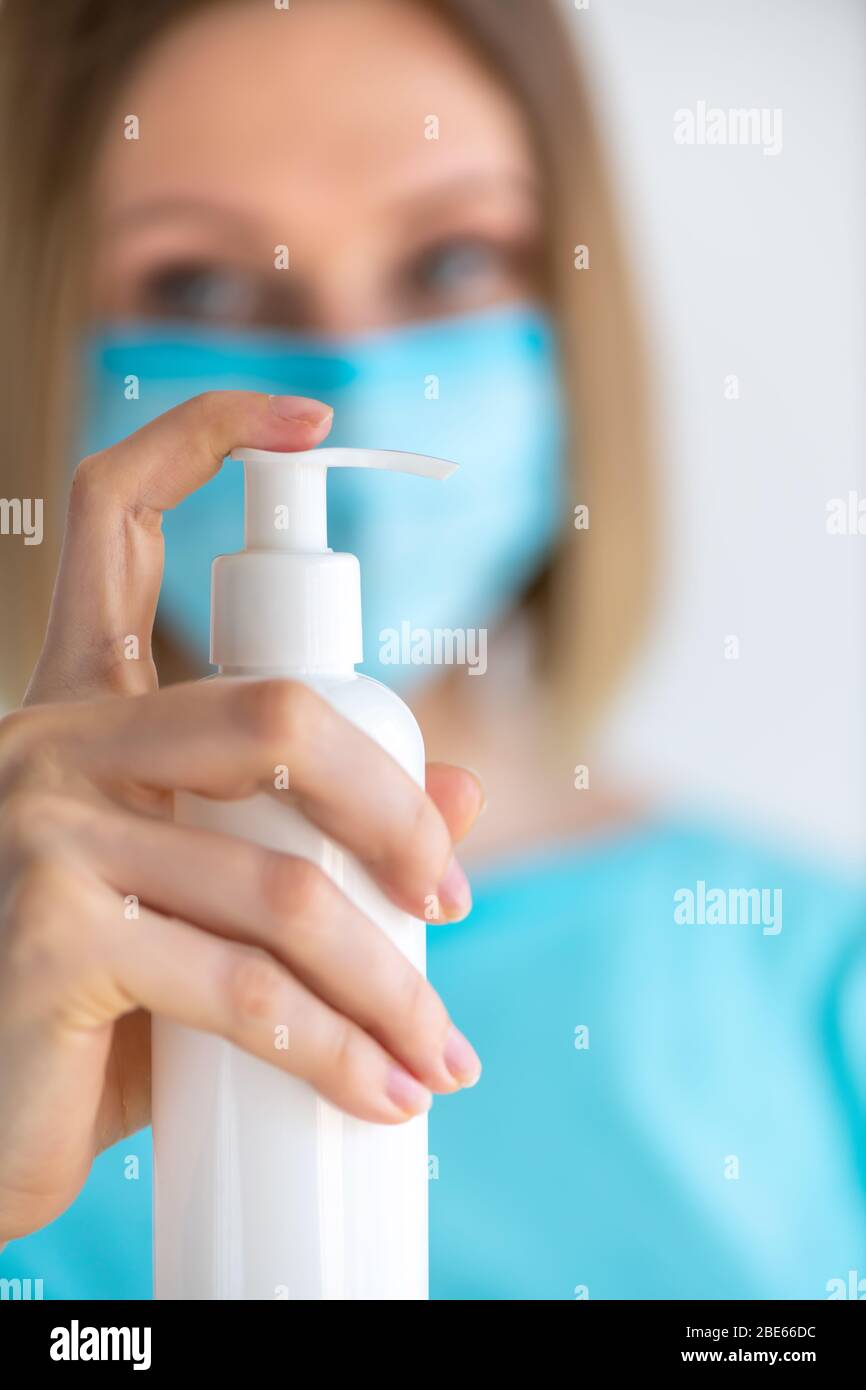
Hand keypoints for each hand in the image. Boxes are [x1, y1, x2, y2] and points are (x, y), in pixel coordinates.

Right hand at [0, 391, 482, 1241]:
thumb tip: (460, 796)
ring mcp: (41, 829)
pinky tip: (382, 1094)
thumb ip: (310, 845)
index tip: (314, 417)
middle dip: (393, 815)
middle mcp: (51, 739)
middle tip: (449, 903)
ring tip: (440, 1053)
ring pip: (283, 884)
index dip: (209, 436)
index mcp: (80, 707)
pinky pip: (242, 986)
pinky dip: (335, 1051)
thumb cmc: (85, 1015)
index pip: (119, 514)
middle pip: (278, 712)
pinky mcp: (49, 934)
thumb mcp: (200, 911)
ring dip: (389, 984)